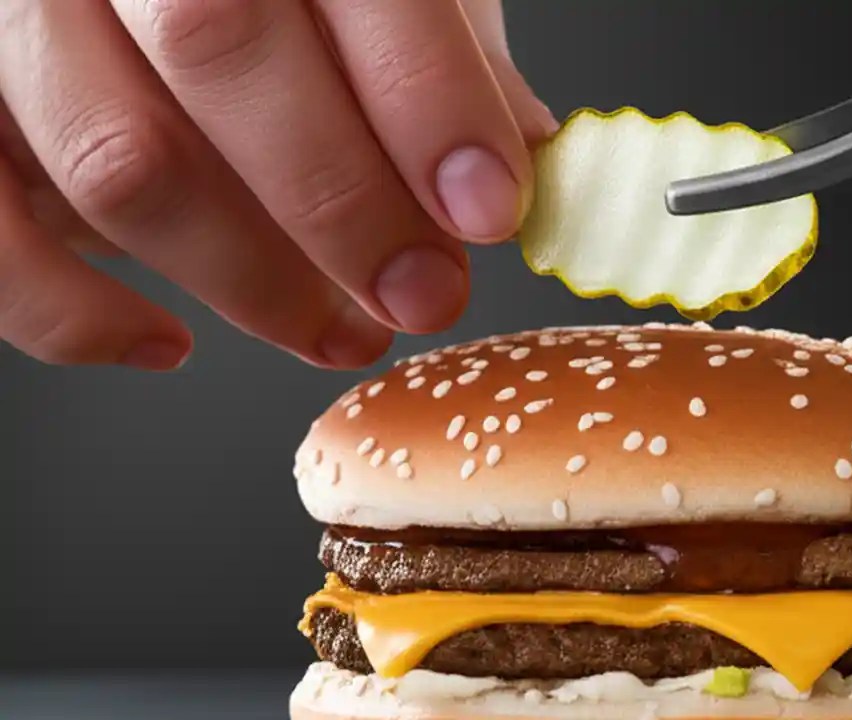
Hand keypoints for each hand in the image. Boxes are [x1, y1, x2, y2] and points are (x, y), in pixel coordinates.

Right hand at [0, 0, 555, 370]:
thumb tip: (524, 148)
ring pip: (117, 156)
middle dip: (342, 204)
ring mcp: (17, 18)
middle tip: (424, 294)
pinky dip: (70, 313)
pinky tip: (166, 342)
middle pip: (222, 52)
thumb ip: (442, 47)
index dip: (427, 100)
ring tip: (341, 331)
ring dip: (246, 278)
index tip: (486, 209)